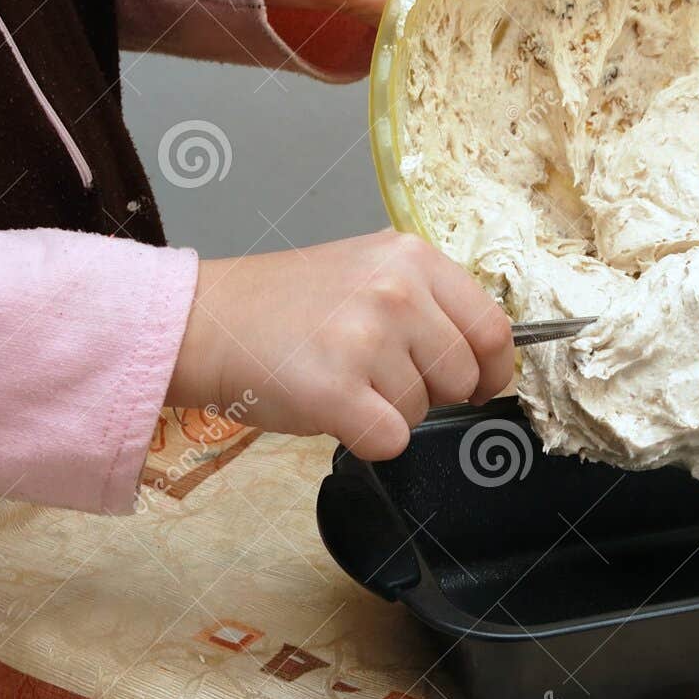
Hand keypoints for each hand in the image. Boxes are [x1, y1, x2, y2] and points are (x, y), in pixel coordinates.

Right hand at [167, 232, 514, 459]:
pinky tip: (333, 409)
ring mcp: (366, 339)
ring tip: (341, 378)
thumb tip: (489, 358)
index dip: (492, 369)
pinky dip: (367, 440)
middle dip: (431, 393)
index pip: (493, 328)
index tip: (479, 384)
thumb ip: (429, 302)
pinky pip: (390, 441)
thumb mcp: (369, 271)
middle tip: (377, 376)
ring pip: (422, 412)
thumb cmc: (287, 305)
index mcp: (413, 258)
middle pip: (462, 376)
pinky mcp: (336, 390)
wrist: (205, 322)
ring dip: (388, 411)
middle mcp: (396, 292)